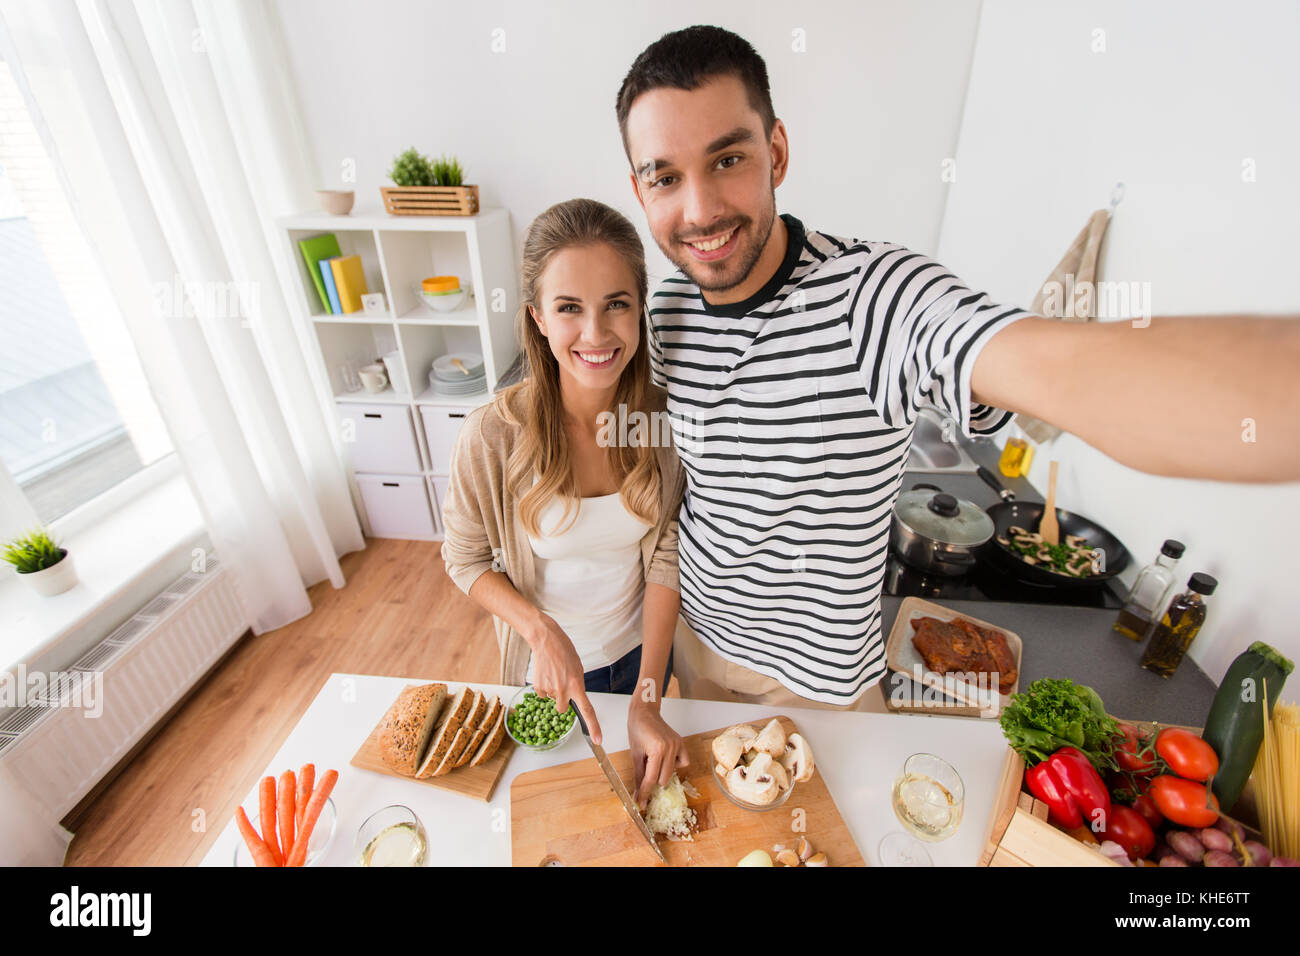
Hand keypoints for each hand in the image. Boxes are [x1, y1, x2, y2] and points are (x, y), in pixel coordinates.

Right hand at [526, 615, 601, 744]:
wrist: (546, 641)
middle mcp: (563, 691)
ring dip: (554, 691)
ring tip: (554, 674)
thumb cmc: (564, 651)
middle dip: (563, 701)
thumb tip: (573, 697)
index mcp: (577, 685)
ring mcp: (549, 690)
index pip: (587, 711)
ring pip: (553, 700)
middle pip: (563, 709)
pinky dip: (544, 686)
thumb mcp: (577, 669)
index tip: (598, 740)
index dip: (594, 727)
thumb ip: (576, 686)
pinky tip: (546, 674)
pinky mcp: (538, 687)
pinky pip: (543, 694)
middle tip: (563, 684)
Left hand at [628, 704, 688, 809]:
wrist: (645, 712)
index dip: (645, 793)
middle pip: (663, 779)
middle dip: (652, 781)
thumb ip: (638, 776)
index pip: (651, 779)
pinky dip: (674, 765)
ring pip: (672, 773)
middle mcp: (670, 747)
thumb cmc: (637, 729)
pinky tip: (665, 759)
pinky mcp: (681, 743)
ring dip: (661, 772)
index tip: (641, 803)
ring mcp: (678, 745)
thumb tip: (638, 794)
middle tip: (644, 773)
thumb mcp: (635, 754)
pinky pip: (683, 762)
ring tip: (653, 761)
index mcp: (657, 749)